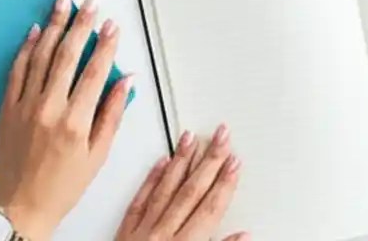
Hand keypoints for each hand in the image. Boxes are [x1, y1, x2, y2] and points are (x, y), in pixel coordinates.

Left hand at [0, 0, 132, 240]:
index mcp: (75, 122)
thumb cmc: (63, 185)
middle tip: (90, 3)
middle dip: (81, 25)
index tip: (112, 26)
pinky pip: (17, 71)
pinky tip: (36, 31)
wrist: (22, 205)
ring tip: (63, 4)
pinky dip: (26, 48)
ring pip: (40, 57)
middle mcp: (48, 109)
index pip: (95, 72)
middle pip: (67, 56)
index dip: (106, 45)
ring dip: (54, 27)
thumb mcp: (98, 155)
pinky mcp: (8, 108)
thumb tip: (126, 82)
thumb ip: (112, 114)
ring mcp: (25, 107)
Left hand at [116, 126, 246, 240]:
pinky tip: (161, 161)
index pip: (209, 208)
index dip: (225, 183)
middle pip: (191, 190)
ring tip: (191, 137)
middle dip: (210, 160)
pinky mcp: (124, 233)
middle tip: (221, 136)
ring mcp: (142, 231)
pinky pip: (140, 200)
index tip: (235, 161)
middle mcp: (162, 234)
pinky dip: (151, 179)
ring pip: (165, 188)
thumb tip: (242, 235)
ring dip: (181, 160)